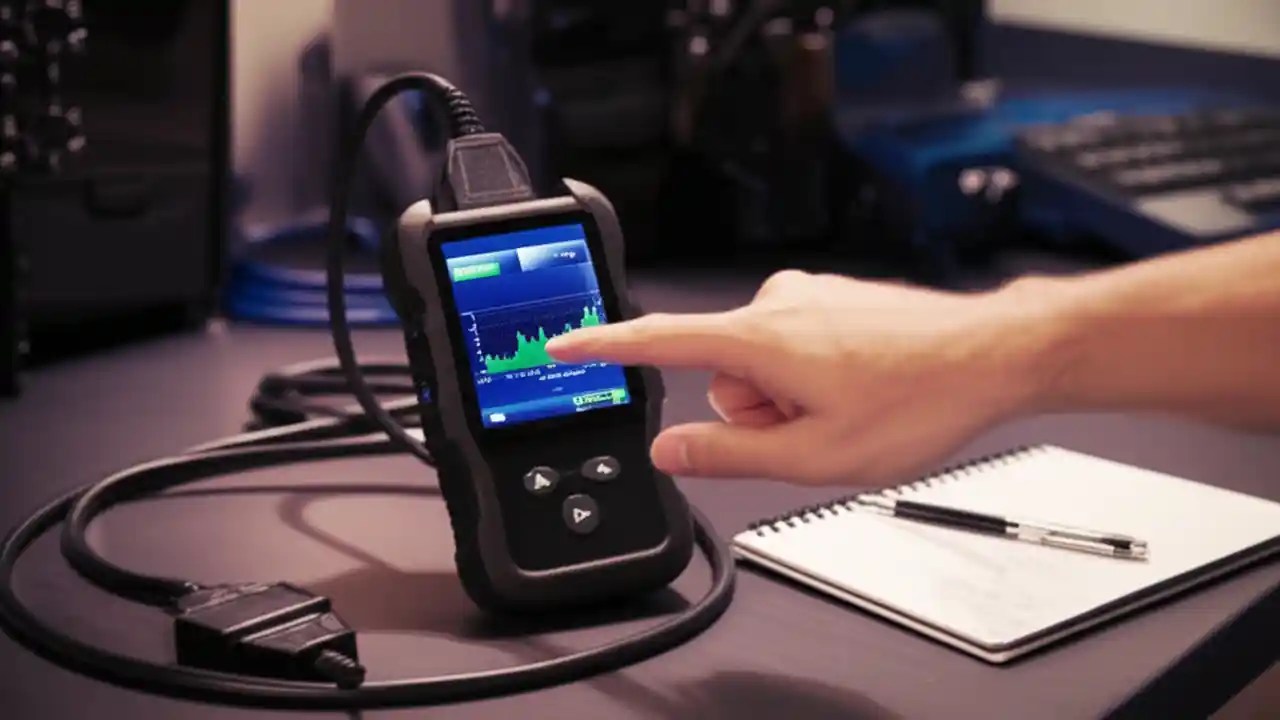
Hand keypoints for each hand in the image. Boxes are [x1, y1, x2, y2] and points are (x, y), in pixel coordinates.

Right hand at [546, 271, 1050, 484]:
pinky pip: (791, 348)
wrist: (990, 356)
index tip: (563, 346)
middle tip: (815, 428)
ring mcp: (806, 298)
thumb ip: (728, 455)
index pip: (659, 342)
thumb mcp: (814, 454)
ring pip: (759, 368)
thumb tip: (670, 451)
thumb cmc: (917, 400)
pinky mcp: (828, 301)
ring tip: (846, 409)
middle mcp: (776, 305)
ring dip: (788, 400)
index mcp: (761, 338)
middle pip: (721, 377)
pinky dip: (811, 378)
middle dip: (756, 413)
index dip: (604, 348)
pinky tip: (859, 389)